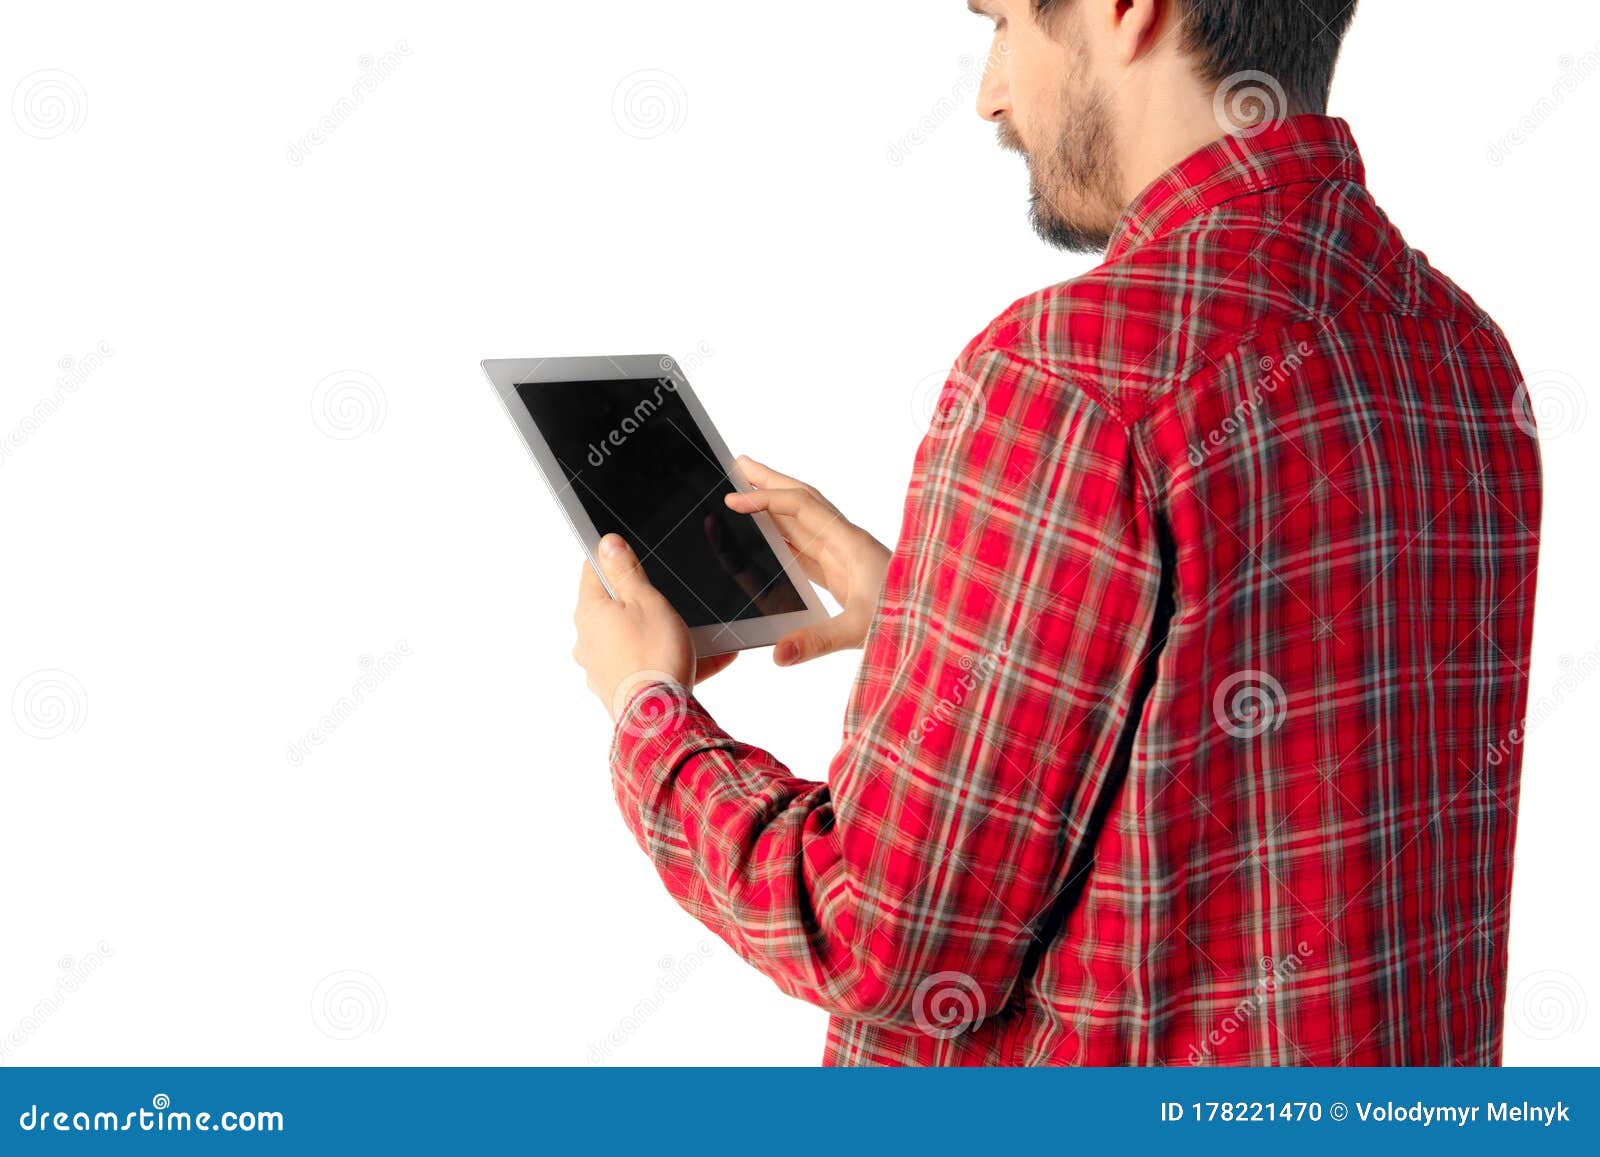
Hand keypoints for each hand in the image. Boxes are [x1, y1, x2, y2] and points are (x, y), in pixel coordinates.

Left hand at [572, 534, 736, 719]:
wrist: (658, 718)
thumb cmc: (653, 655)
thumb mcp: (646, 600)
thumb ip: (625, 571)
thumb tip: (607, 543)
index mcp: (590, 612)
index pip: (593, 571)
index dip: (614, 559)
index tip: (633, 557)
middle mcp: (588, 641)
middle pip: (615, 609)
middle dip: (646, 603)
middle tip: (674, 602)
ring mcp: (602, 668)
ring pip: (636, 641)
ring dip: (665, 636)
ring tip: (704, 637)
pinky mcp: (619, 690)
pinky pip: (649, 667)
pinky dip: (672, 661)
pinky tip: (711, 659)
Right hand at [723, 456, 890, 666]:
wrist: (940, 624)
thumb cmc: (910, 621)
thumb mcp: (861, 630)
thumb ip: (817, 641)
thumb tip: (777, 654)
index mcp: (850, 543)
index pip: (802, 508)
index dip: (767, 500)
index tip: (733, 500)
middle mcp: (846, 542)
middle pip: (802, 500)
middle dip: (769, 481)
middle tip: (737, 462)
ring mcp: (844, 557)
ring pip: (802, 521)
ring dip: (774, 504)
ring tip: (745, 491)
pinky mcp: (842, 574)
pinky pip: (806, 547)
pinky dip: (782, 535)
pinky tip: (767, 537)